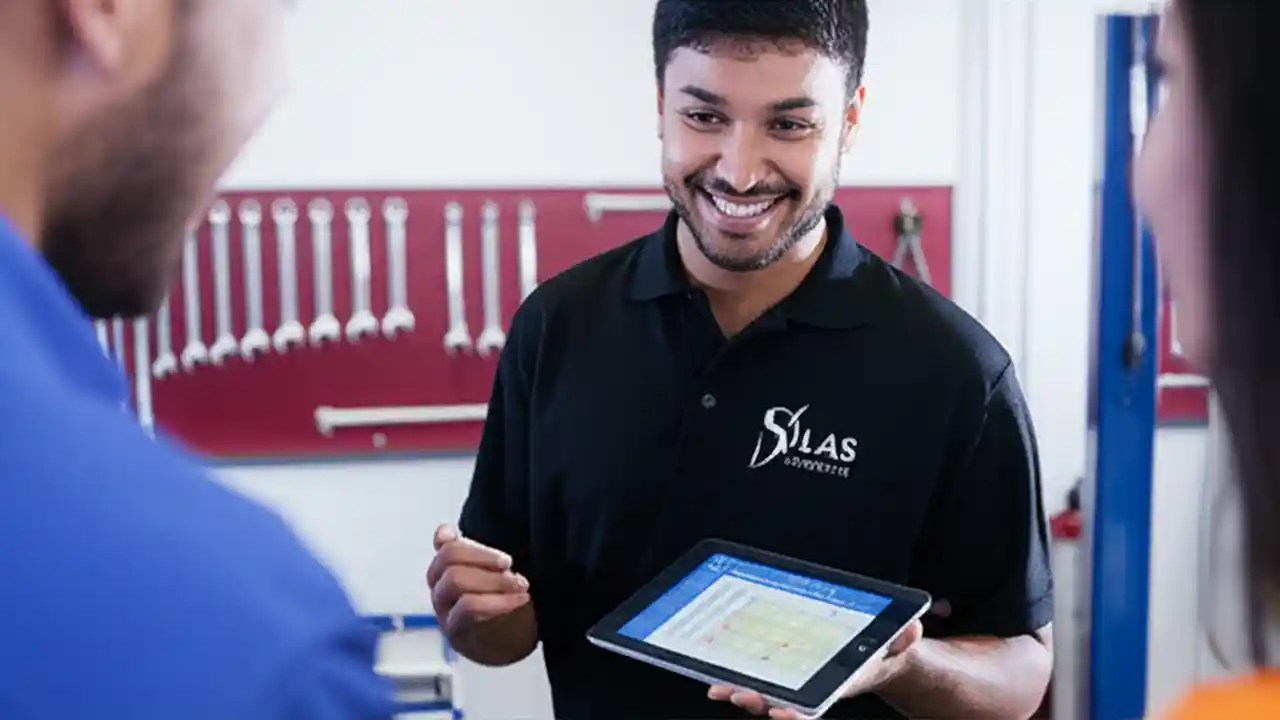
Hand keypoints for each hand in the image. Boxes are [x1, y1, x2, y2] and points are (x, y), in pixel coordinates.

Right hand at [426, 524, 530, 639]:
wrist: (509, 645)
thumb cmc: (500, 603)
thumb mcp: (489, 572)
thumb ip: (469, 552)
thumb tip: (443, 530)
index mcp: (444, 569)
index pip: (448, 548)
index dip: (477, 550)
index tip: (507, 561)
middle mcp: (439, 588)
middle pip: (449, 561)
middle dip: (487, 562)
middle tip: (518, 573)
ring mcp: (443, 610)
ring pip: (456, 581)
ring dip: (494, 581)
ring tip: (522, 587)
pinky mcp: (454, 632)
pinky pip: (467, 608)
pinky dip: (497, 601)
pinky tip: (518, 601)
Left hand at [707, 620, 923, 718]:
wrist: (878, 658)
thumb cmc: (885, 651)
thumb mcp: (899, 645)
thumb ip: (904, 638)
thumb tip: (911, 629)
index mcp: (842, 684)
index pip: (818, 702)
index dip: (798, 712)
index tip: (781, 713)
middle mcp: (816, 688)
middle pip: (785, 701)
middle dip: (760, 701)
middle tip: (740, 695)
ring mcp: (798, 683)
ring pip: (766, 694)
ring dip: (742, 693)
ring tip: (721, 689)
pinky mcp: (785, 675)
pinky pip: (759, 681)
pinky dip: (737, 682)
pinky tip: (716, 681)